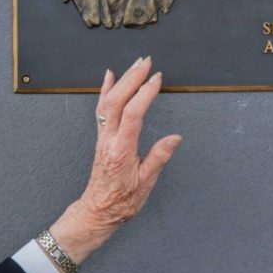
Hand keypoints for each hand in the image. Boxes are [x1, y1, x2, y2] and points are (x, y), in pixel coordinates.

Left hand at [51, 57, 182, 264]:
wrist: (97, 211)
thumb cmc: (122, 201)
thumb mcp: (145, 184)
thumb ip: (158, 158)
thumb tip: (175, 138)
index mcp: (122, 150)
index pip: (133, 114)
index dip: (145, 94)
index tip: (157, 79)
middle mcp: (109, 140)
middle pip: (117, 101)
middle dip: (132, 78)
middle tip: (147, 61)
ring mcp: (103, 137)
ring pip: (107, 101)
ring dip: (122, 79)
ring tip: (135, 63)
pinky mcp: (101, 137)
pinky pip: (101, 108)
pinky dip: (105, 89)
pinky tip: (110, 76)